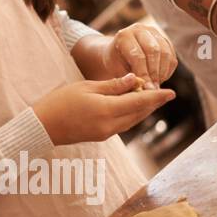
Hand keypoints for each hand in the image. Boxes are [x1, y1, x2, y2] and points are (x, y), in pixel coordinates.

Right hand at [32, 74, 175, 144]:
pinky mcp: (102, 135)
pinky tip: (130, 106)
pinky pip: (124, 124)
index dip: (157, 97)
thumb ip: (112, 85)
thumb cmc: (60, 101)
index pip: (139, 102)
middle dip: (152, 103)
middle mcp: (111, 124)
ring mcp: (107, 132)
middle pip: (139, 113)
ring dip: (142, 110)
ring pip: (133, 120)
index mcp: (107, 110)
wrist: (43, 126)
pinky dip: (131, 114)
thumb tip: (133, 80)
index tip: (172, 92)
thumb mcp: (86, 87)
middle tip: (161, 91)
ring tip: (149, 98)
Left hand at [101, 22, 176, 84]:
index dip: (143, 73)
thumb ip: (130, 79)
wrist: (118, 53)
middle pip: (154, 51)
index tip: (147, 89)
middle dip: (154, 72)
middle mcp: (139, 30)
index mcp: (124, 36)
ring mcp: (153, 33)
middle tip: (154, 89)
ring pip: (165, 53)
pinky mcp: (164, 40)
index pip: (137, 55)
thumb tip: (146, 90)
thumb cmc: (116, 64)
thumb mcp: (117, 71)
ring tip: (156, 85)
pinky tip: (160, 79)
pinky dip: (168, 70)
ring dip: (162, 72)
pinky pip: (172, 56)